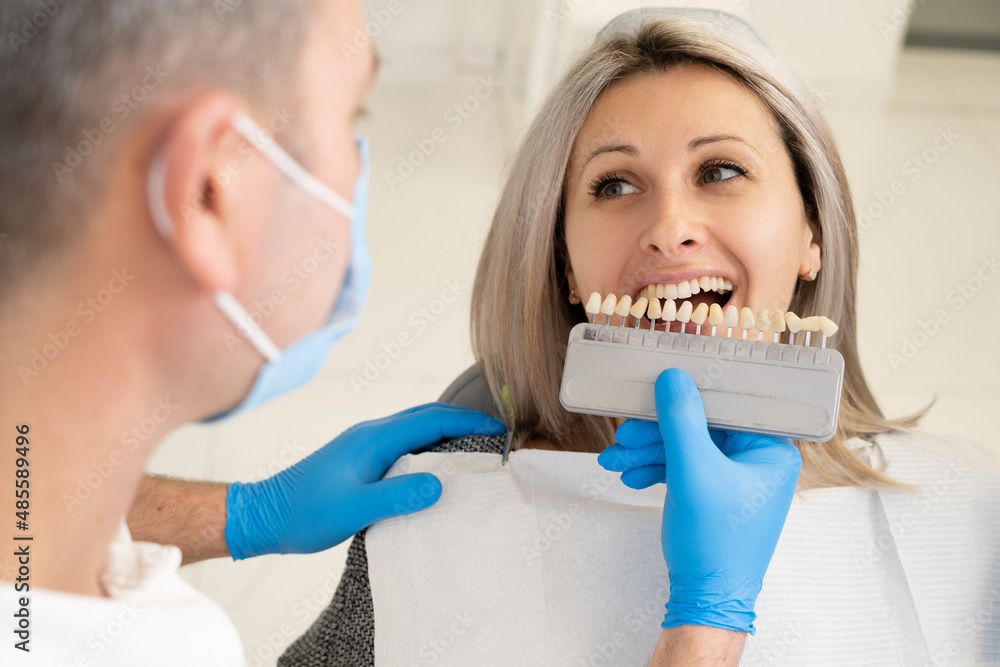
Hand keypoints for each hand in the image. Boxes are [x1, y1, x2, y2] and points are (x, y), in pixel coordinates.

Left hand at [224, 403, 505, 558]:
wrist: (263, 516)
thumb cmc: (304, 513)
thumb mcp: (354, 509)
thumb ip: (398, 496)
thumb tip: (439, 486)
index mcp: (373, 439)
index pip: (430, 420)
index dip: (467, 422)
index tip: (498, 430)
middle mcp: (370, 433)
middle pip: (426, 416)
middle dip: (462, 421)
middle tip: (494, 436)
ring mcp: (364, 444)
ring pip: (414, 427)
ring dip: (445, 431)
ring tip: (474, 449)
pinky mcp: (359, 457)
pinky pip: (403, 442)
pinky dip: (428, 445)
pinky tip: (435, 467)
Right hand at [597, 369, 800, 633]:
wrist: (705, 600)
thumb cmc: (714, 542)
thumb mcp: (694, 471)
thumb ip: (682, 419)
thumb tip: (674, 378)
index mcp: (772, 450)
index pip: (729, 406)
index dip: (690, 395)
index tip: (656, 388)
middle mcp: (759, 461)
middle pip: (701, 427)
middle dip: (657, 433)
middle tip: (623, 434)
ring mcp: (736, 479)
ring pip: (687, 448)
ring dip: (649, 452)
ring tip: (615, 460)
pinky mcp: (715, 494)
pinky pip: (685, 468)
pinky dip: (657, 469)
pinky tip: (630, 476)